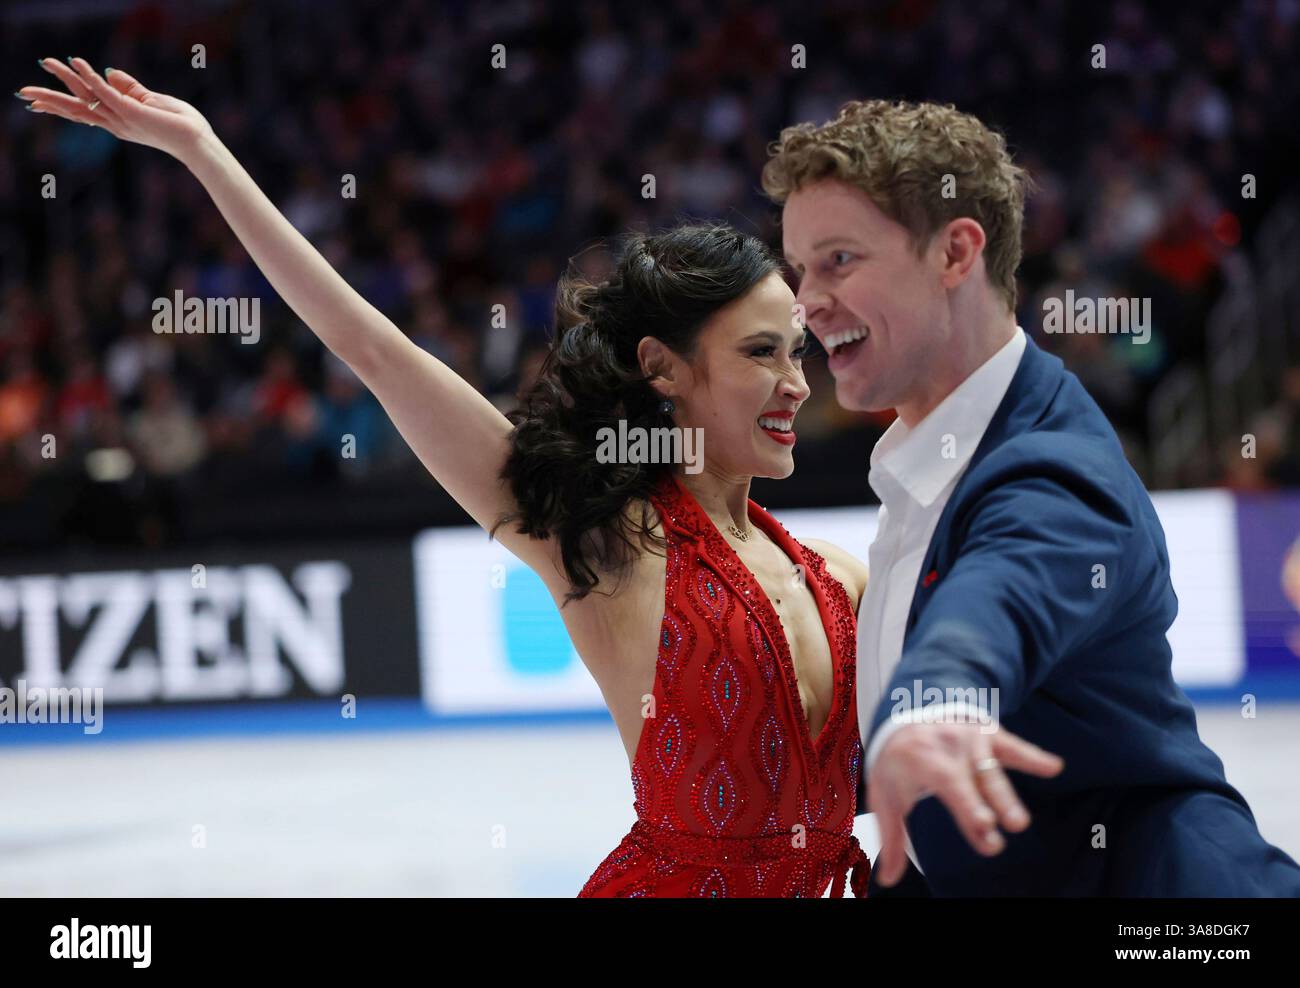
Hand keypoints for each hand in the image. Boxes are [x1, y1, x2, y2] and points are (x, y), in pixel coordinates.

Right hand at [19, 57, 211, 161]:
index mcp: (119, 122)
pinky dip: (91, 76)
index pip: (83, 112)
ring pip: (86, 97)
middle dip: (49, 99)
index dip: (60, 106)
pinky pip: (106, 91)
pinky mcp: (132, 111)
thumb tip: (108, 71)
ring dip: (65, 79)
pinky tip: (77, 63)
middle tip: (23, 93)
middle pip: (76, 109)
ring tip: (46, 65)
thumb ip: (129, 87)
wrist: (199, 142)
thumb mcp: (151, 101)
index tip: (34, 103)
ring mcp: (123, 118)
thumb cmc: (181, 125)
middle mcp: (116, 123)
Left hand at [866, 721, 1063, 885]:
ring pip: (994, 767)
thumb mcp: (885, 795)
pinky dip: (1032, 756)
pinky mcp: (988, 735)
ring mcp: (972, 739)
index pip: (950, 784)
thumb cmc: (896, 765)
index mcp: (925, 760)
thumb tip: (887, 879)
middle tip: (1015, 825)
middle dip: (997, 801)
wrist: (901, 717)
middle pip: (978, 776)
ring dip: (1011, 791)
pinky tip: (1053, 767)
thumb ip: (891, 835)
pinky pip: (1012, 745)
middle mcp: (951, 747)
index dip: (969, 805)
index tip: (985, 828)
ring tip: (1023, 820)